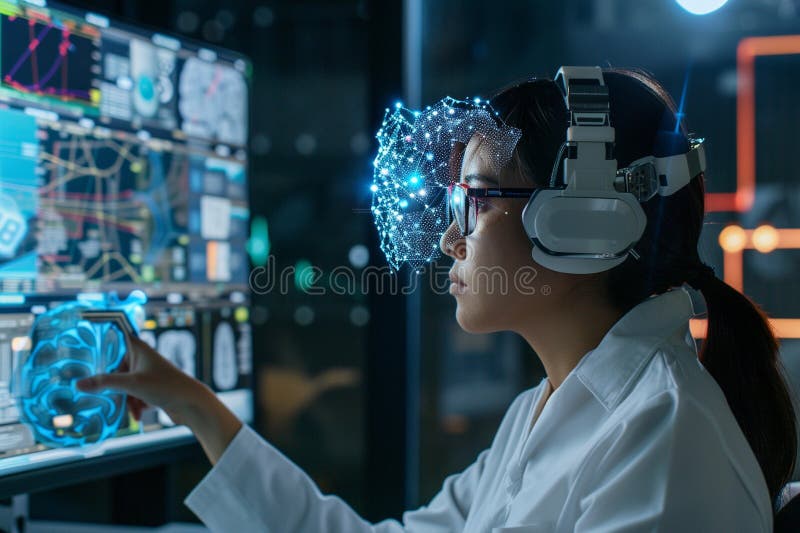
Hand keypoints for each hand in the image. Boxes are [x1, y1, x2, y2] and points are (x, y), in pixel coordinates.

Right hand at [76, 334, 205, 424]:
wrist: (191, 404)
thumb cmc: (165, 386)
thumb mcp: (131, 384)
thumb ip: (104, 383)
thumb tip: (78, 384)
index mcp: (138, 348)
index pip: (115, 337)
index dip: (102, 338)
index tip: (83, 340)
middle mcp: (142, 358)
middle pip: (116, 368)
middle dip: (114, 386)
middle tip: (98, 394)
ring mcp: (147, 373)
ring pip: (124, 385)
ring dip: (126, 400)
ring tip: (134, 410)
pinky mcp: (152, 388)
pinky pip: (134, 395)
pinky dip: (135, 405)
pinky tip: (139, 415)